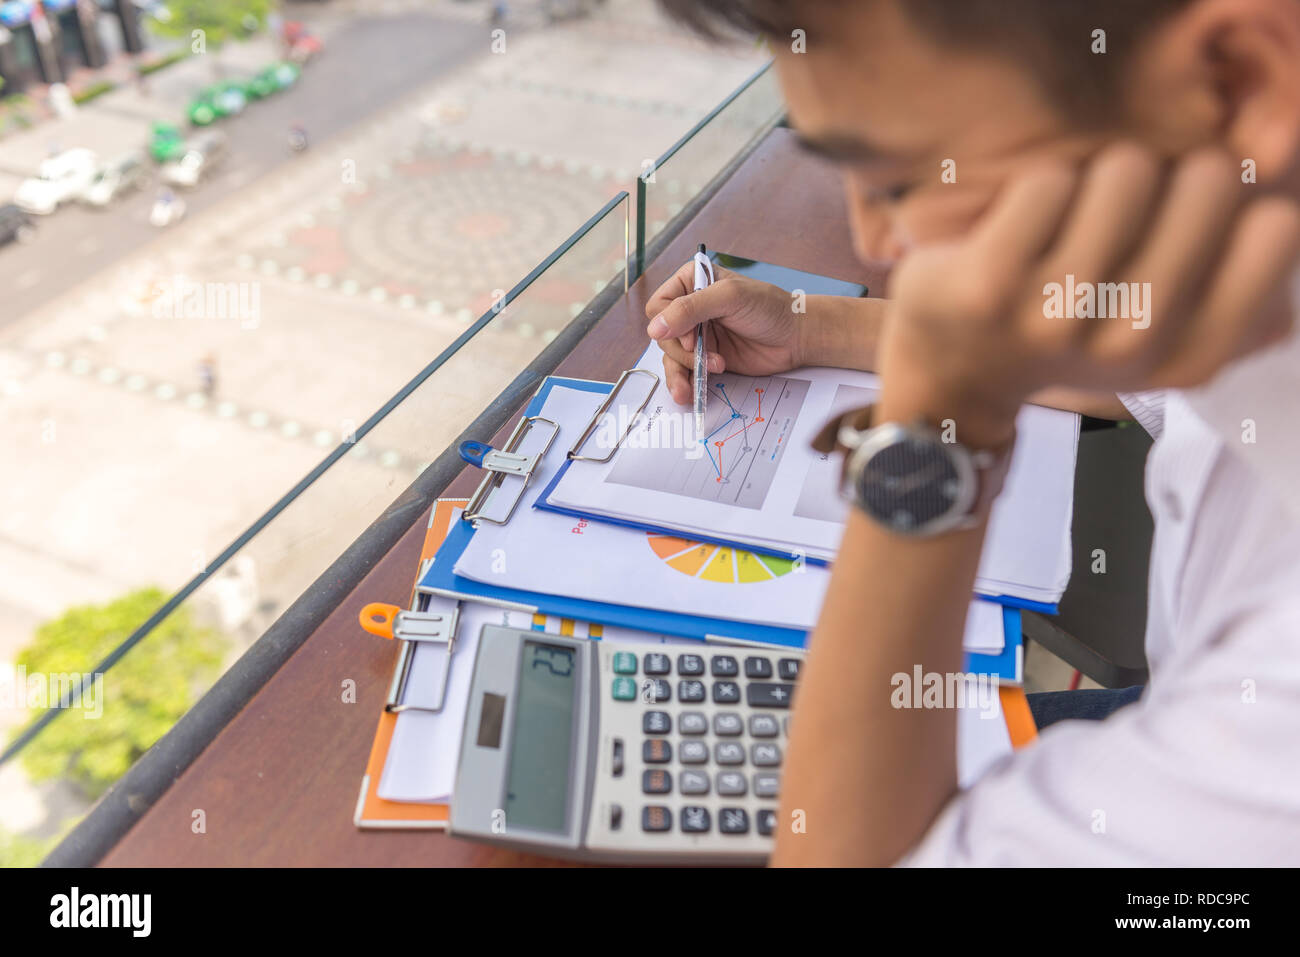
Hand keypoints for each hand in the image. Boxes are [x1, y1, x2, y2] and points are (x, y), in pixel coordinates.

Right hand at [645, 260, 804, 404]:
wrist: (795, 337)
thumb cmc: (768, 307)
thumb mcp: (729, 298)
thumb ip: (691, 309)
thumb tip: (655, 328)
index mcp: (690, 282)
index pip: (659, 306)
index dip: (669, 324)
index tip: (691, 337)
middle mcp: (689, 308)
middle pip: (662, 335)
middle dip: (681, 351)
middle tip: (708, 357)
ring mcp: (697, 334)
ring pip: (669, 356)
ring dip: (680, 372)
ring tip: (691, 389)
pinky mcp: (705, 357)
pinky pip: (685, 371)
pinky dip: (685, 383)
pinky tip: (689, 393)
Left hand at [877, 143, 1299, 446]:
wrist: (954, 370)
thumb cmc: (1072, 333)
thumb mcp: (1164, 341)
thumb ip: (1239, 297)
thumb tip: (1283, 222)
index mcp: (1189, 357)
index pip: (1275, 230)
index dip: (1238, 201)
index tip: (1190, 222)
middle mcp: (1131, 341)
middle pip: (1208, 178)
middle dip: (1171, 172)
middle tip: (1126, 210)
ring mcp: (1058, 313)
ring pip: (1127, 168)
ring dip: (1099, 176)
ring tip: (1072, 220)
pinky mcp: (992, 282)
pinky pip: (1051, 180)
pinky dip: (1039, 186)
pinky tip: (1022, 228)